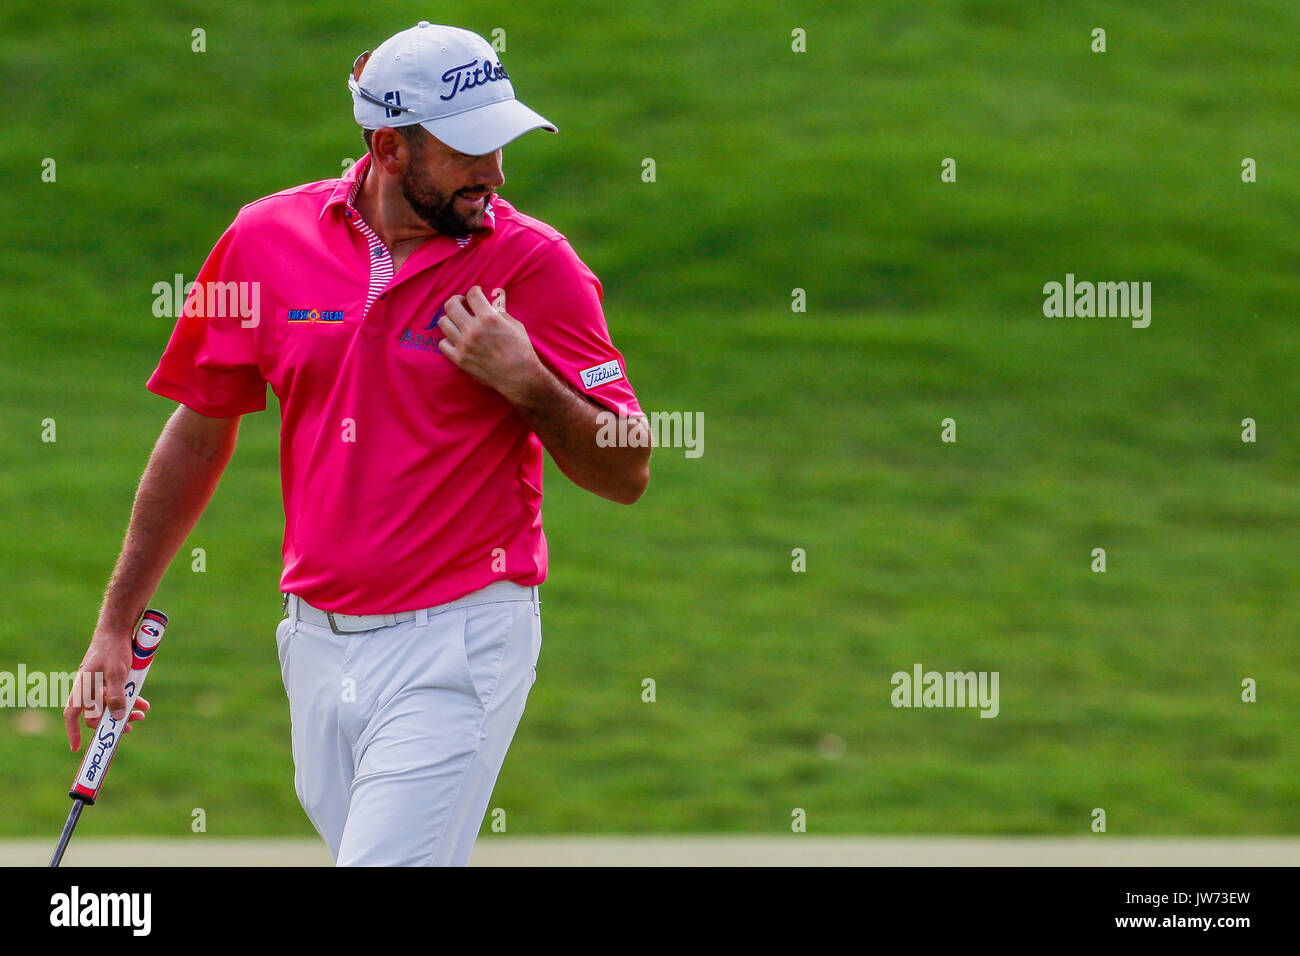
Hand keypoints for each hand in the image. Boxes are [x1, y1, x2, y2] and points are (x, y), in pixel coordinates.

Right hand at [63, 630, 150, 750]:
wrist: (119, 629)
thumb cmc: (113, 649)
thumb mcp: (117, 673)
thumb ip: (116, 696)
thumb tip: (116, 718)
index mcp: (83, 687)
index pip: (72, 714)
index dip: (73, 731)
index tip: (76, 747)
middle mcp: (88, 687)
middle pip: (95, 713)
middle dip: (111, 722)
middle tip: (129, 729)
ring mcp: (99, 683)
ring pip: (109, 705)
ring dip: (124, 712)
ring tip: (142, 714)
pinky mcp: (110, 679)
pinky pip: (117, 695)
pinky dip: (129, 700)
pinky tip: (144, 704)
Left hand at [438, 286, 542, 402]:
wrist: (519, 377)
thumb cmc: (521, 350)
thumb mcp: (515, 325)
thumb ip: (499, 312)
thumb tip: (489, 303)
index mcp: (489, 318)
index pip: (472, 294)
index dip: (475, 291)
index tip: (477, 293)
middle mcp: (474, 330)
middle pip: (451, 305)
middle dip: (457, 300)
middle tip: (463, 304)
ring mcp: (464, 345)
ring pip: (443, 322)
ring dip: (451, 319)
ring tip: (459, 322)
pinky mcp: (459, 359)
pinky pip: (443, 343)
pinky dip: (449, 339)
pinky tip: (457, 339)